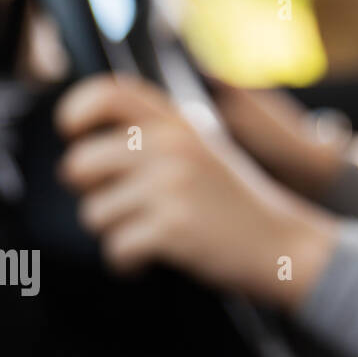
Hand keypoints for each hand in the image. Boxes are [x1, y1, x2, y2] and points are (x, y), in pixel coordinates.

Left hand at [55, 74, 337, 308]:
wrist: (284, 245)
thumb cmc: (234, 203)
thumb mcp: (201, 149)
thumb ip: (153, 136)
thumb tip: (85, 147)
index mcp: (176, 122)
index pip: (107, 93)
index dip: (75, 113)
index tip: (73, 136)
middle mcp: (171, 146)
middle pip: (79, 165)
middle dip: (91, 195)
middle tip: (120, 210)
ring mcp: (170, 186)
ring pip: (94, 214)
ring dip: (114, 233)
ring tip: (149, 234)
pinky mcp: (171, 227)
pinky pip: (115, 249)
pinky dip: (127, 263)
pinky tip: (151, 259)